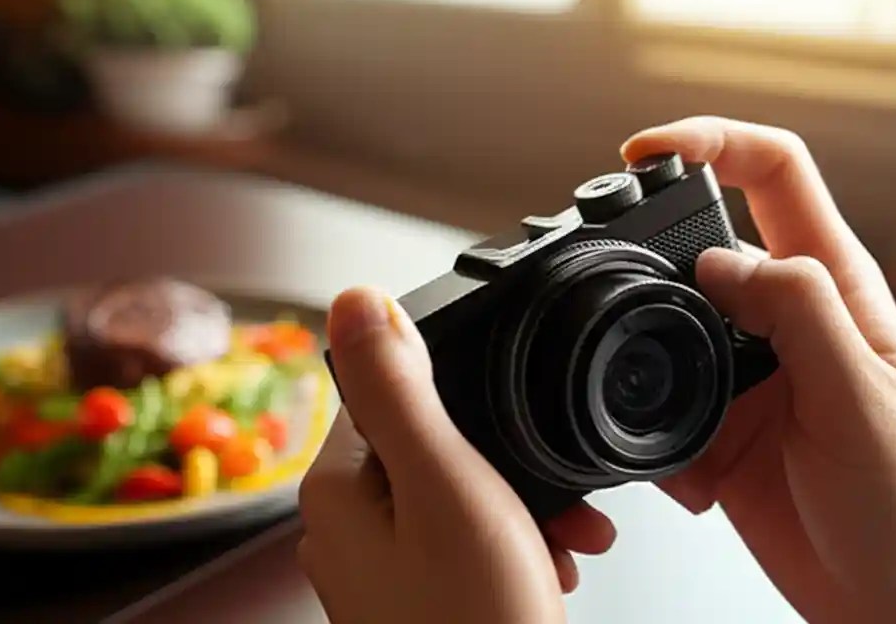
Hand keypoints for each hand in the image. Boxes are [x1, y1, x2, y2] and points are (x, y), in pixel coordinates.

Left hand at [298, 288, 615, 623]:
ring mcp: (380, 572)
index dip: (468, 403)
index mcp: (337, 490)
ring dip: (520, 508)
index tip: (509, 434)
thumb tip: (355, 301)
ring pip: (461, 499)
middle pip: (437, 449)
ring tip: (559, 541)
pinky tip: (548, 569)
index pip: (395, 394)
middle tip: (547, 503)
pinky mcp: (415, 602)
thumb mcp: (446, 484)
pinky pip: (466, 547)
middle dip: (506, 465)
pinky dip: (513, 548)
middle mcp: (346, 530)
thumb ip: (400, 390)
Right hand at [621, 116, 895, 621]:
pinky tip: (693, 481)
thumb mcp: (862, 397)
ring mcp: (746, 378)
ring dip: (647, 373)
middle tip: (627, 303)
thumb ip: (796, 314)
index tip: (644, 150)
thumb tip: (717, 260)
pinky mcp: (718, 432)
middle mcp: (784, 323)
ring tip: (683, 428)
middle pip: (699, 244)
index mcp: (832, 289)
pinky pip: (655, 410)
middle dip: (650, 265)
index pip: (773, 173)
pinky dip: (652, 445)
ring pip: (662, 333)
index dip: (711, 141)